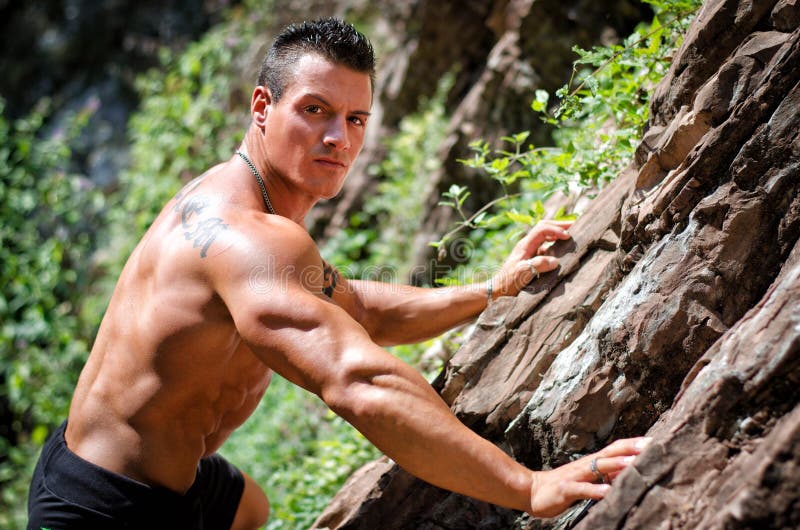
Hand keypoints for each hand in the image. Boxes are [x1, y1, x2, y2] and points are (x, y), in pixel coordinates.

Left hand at [492, 220, 572, 297]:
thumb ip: (538, 265)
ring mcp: (529, 251)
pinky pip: (545, 247)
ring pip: (545, 236)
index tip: (568, 236)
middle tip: (574, 225)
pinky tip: (563, 250)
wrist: (498, 289)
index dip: (555, 230)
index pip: (541, 230)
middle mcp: (527, 245)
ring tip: (571, 234)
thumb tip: (556, 261)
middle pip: (543, 227)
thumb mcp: (523, 273)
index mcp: (525, 245)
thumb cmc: (509, 281)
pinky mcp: (531, 258)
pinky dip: (555, 245)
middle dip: (558, 225)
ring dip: (557, 233)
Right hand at [527, 437, 651, 517]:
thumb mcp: (588, 480)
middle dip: (631, 448)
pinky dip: (595, 490)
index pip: (616, 449)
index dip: (634, 444)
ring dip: (616, 465)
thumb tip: (629, 472)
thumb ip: (606, 475)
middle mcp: (585, 465)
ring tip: (634, 464)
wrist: (533, 490)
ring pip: (598, 467)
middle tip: (652, 445)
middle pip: (611, 452)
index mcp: (592, 463)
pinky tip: (607, 492)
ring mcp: (575, 476)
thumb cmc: (563, 486)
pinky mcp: (566, 489)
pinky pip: (583, 489)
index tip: (655, 442)